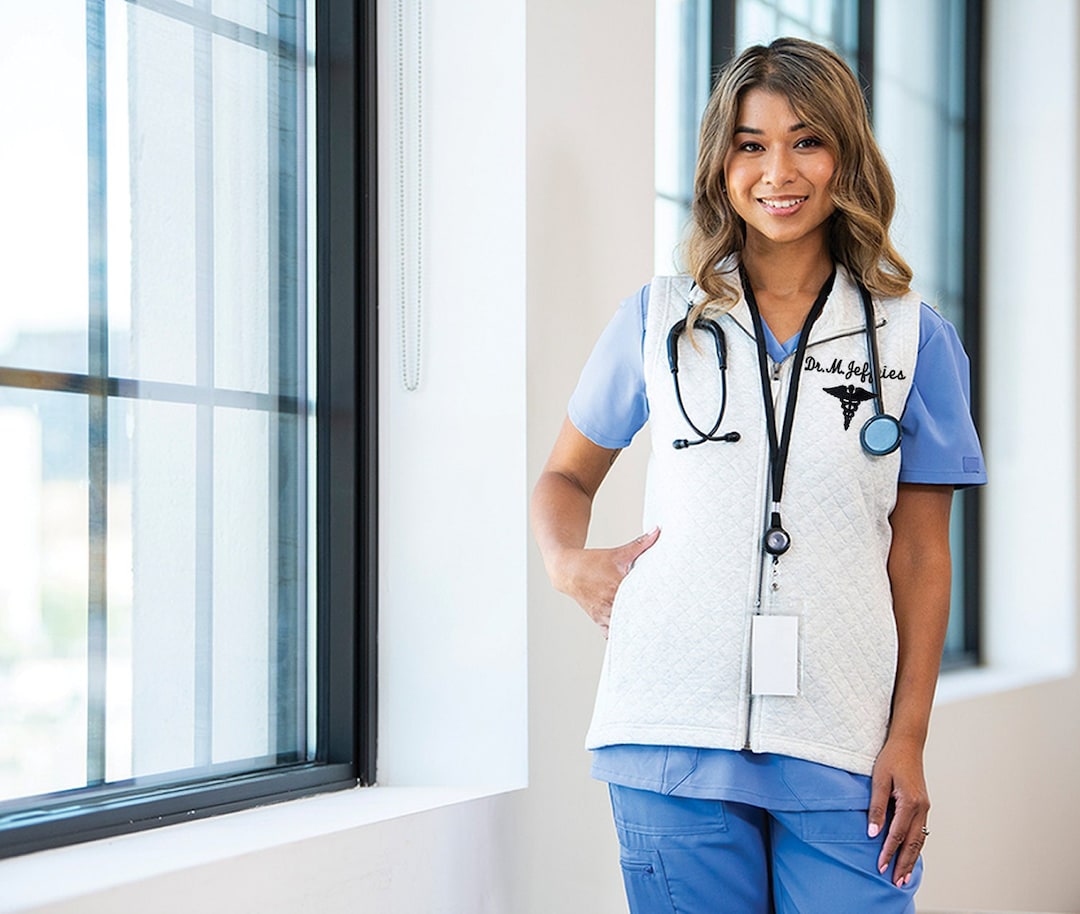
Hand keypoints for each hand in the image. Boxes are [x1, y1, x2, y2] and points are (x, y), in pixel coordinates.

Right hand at [552, 527, 659, 635]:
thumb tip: (657, 532)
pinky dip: (620, 634)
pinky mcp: (598, 619)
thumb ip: (640, 544)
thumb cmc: (593, 561)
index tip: (665, 605)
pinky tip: (631, 635)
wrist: (568, 570)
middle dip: (646, 618)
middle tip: (661, 620)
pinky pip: (611, 633)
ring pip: (623, 627)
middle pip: (634, 615)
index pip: (641, 599)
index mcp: (618, 585)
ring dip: (633, 627)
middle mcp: (610, 601)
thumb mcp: (618, 552)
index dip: (653, 603)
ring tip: (649, 630)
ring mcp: (603, 613)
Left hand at [868, 735, 929, 886]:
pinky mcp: (923, 806)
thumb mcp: (878, 780)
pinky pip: (921, 832)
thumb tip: (872, 833)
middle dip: (903, 863)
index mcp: (910, 802)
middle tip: (896, 882)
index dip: (888, 852)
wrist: (907, 743)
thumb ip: (876, 808)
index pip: (897, 834)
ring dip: (911, 859)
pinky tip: (911, 855)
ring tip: (904, 876)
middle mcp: (921, 808)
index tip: (880, 867)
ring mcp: (925, 808)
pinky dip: (916, 846)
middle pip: (912, 843)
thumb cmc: (891, 759)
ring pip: (919, 840)